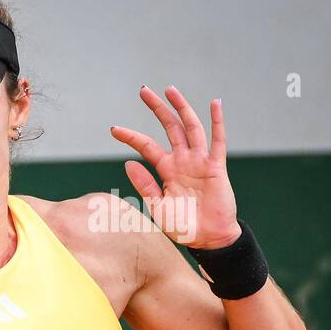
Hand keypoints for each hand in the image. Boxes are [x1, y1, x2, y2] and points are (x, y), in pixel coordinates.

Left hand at [110, 85, 240, 248]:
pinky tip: (214, 104)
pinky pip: (217, 141)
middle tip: (143, 90)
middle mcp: (182, 161)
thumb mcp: (156, 206)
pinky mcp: (216, 167)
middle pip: (168, 128)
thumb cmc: (182, 226)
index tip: (113, 129)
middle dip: (157, 109)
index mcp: (166, 170)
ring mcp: (200, 161)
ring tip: (170, 90)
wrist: (207, 239)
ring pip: (190, 128)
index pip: (146, 146)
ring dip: (181, 108)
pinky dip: (217, 122)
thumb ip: (145, 184)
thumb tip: (128, 162)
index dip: (130, 137)